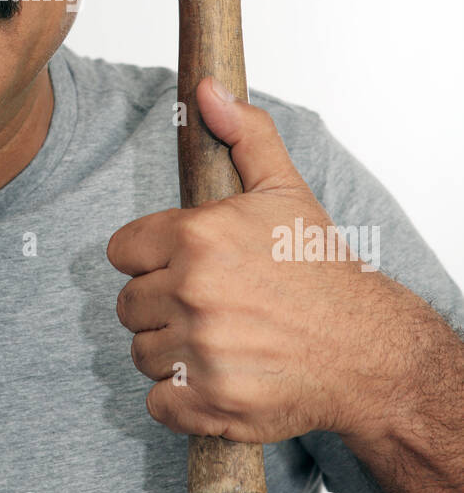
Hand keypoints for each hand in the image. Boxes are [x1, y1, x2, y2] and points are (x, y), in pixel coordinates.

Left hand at [107, 77, 421, 444]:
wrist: (369, 349)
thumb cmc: (322, 269)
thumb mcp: (284, 190)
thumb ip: (243, 134)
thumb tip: (208, 89)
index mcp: (198, 236)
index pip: (123, 250)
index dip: (152, 258)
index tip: (185, 266)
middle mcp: (193, 292)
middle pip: (127, 305)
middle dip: (161, 306)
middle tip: (209, 306)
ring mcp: (201, 351)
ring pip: (141, 353)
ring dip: (170, 352)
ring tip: (218, 341)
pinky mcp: (210, 402)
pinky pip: (157, 402)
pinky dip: (180, 398)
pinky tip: (216, 378)